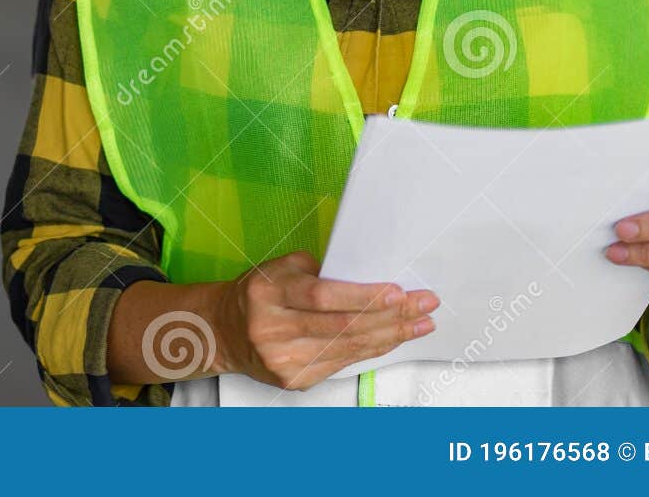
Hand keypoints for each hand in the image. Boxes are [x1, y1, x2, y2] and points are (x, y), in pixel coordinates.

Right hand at [210, 250, 438, 390]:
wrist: (224, 331)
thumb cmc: (260, 293)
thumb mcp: (280, 268)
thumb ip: (321, 270)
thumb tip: (371, 276)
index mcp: (267, 292)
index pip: (321, 297)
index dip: (362, 296)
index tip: (398, 292)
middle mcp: (272, 328)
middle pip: (341, 326)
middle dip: (391, 316)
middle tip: (424, 304)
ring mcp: (282, 360)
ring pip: (348, 348)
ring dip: (390, 335)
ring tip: (420, 323)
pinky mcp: (293, 380)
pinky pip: (342, 363)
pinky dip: (372, 350)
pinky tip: (392, 338)